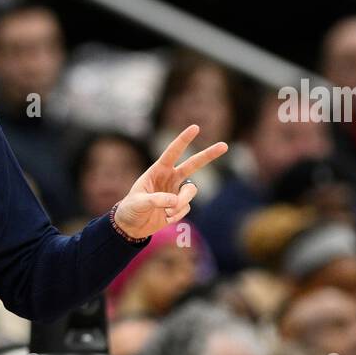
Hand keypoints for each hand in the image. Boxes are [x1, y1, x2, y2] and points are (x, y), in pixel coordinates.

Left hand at [114, 124, 226, 238]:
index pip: (172, 153)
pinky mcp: (180, 205)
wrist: (132, 226)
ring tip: (167, 212)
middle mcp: (170, 178)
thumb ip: (156, 200)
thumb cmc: (131, 209)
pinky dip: (177, 215)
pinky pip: (186, 208)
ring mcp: (176, 191)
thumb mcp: (138, 202)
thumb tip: (175, 201)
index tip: (195, 127)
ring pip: (191, 191)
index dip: (184, 140)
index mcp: (157, 171)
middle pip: (193, 164)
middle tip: (224, 146)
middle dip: (208, 155)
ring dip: (182, 201)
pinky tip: (165, 217)